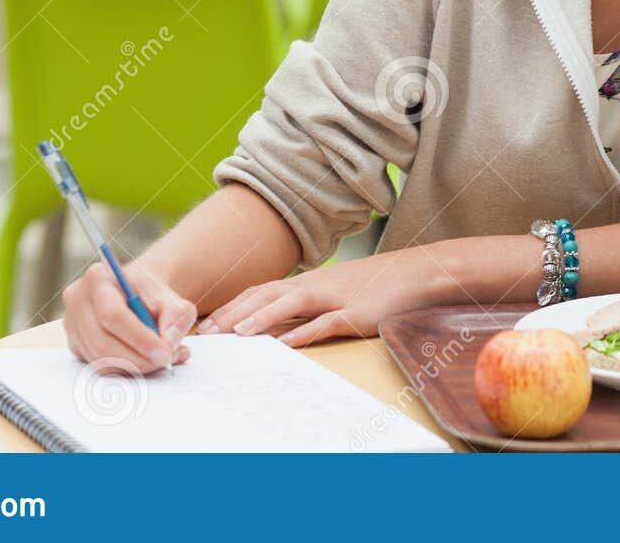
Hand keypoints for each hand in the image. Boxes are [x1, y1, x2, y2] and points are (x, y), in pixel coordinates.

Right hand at [63, 260, 194, 374]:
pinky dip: (125, 369)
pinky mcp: (75, 344)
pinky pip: (98, 366)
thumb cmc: (152, 294)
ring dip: (134, 366)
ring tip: (161, 358)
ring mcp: (72, 323)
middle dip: (138, 358)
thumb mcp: (172, 298)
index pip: (113, 315)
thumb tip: (168, 344)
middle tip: (165, 361)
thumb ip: (176, 317)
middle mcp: (78, 299)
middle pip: (103, 342)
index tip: (164, 353)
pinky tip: (146, 360)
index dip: (139, 338)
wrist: (136, 293)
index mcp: (99, 277)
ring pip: (100, 358)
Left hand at [197, 247, 449, 347]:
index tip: (202, 325)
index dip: (229, 307)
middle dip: (231, 314)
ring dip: (260, 318)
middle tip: (203, 334)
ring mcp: (334, 298)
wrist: (416, 274)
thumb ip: (306, 310)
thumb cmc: (374, 288)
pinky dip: (304, 332)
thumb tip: (277, 331)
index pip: (258, 293)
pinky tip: (286, 344)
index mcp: (306, 283)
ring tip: (233, 334)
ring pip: (289, 303)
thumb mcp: (334, 296)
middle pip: (264, 296)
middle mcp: (314, 286)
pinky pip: (326, 322)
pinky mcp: (355, 313)